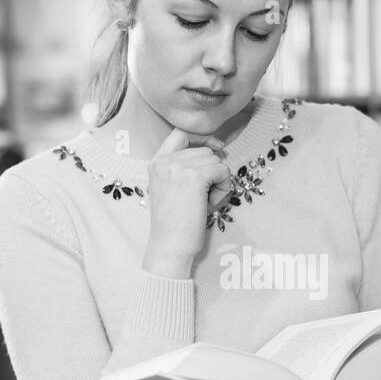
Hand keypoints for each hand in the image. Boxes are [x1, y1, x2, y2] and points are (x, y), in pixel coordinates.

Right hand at [141, 128, 230, 277]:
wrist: (169, 247)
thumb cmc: (174, 224)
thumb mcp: (171, 188)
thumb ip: (184, 168)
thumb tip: (217, 151)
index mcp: (156, 162)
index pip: (181, 133)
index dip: (202, 138)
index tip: (217, 148)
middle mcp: (165, 160)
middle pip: (205, 151)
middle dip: (212, 172)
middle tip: (205, 196)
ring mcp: (178, 167)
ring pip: (216, 161)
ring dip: (218, 181)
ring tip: (206, 202)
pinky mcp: (194, 177)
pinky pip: (223, 170)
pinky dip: (224, 187)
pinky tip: (212, 204)